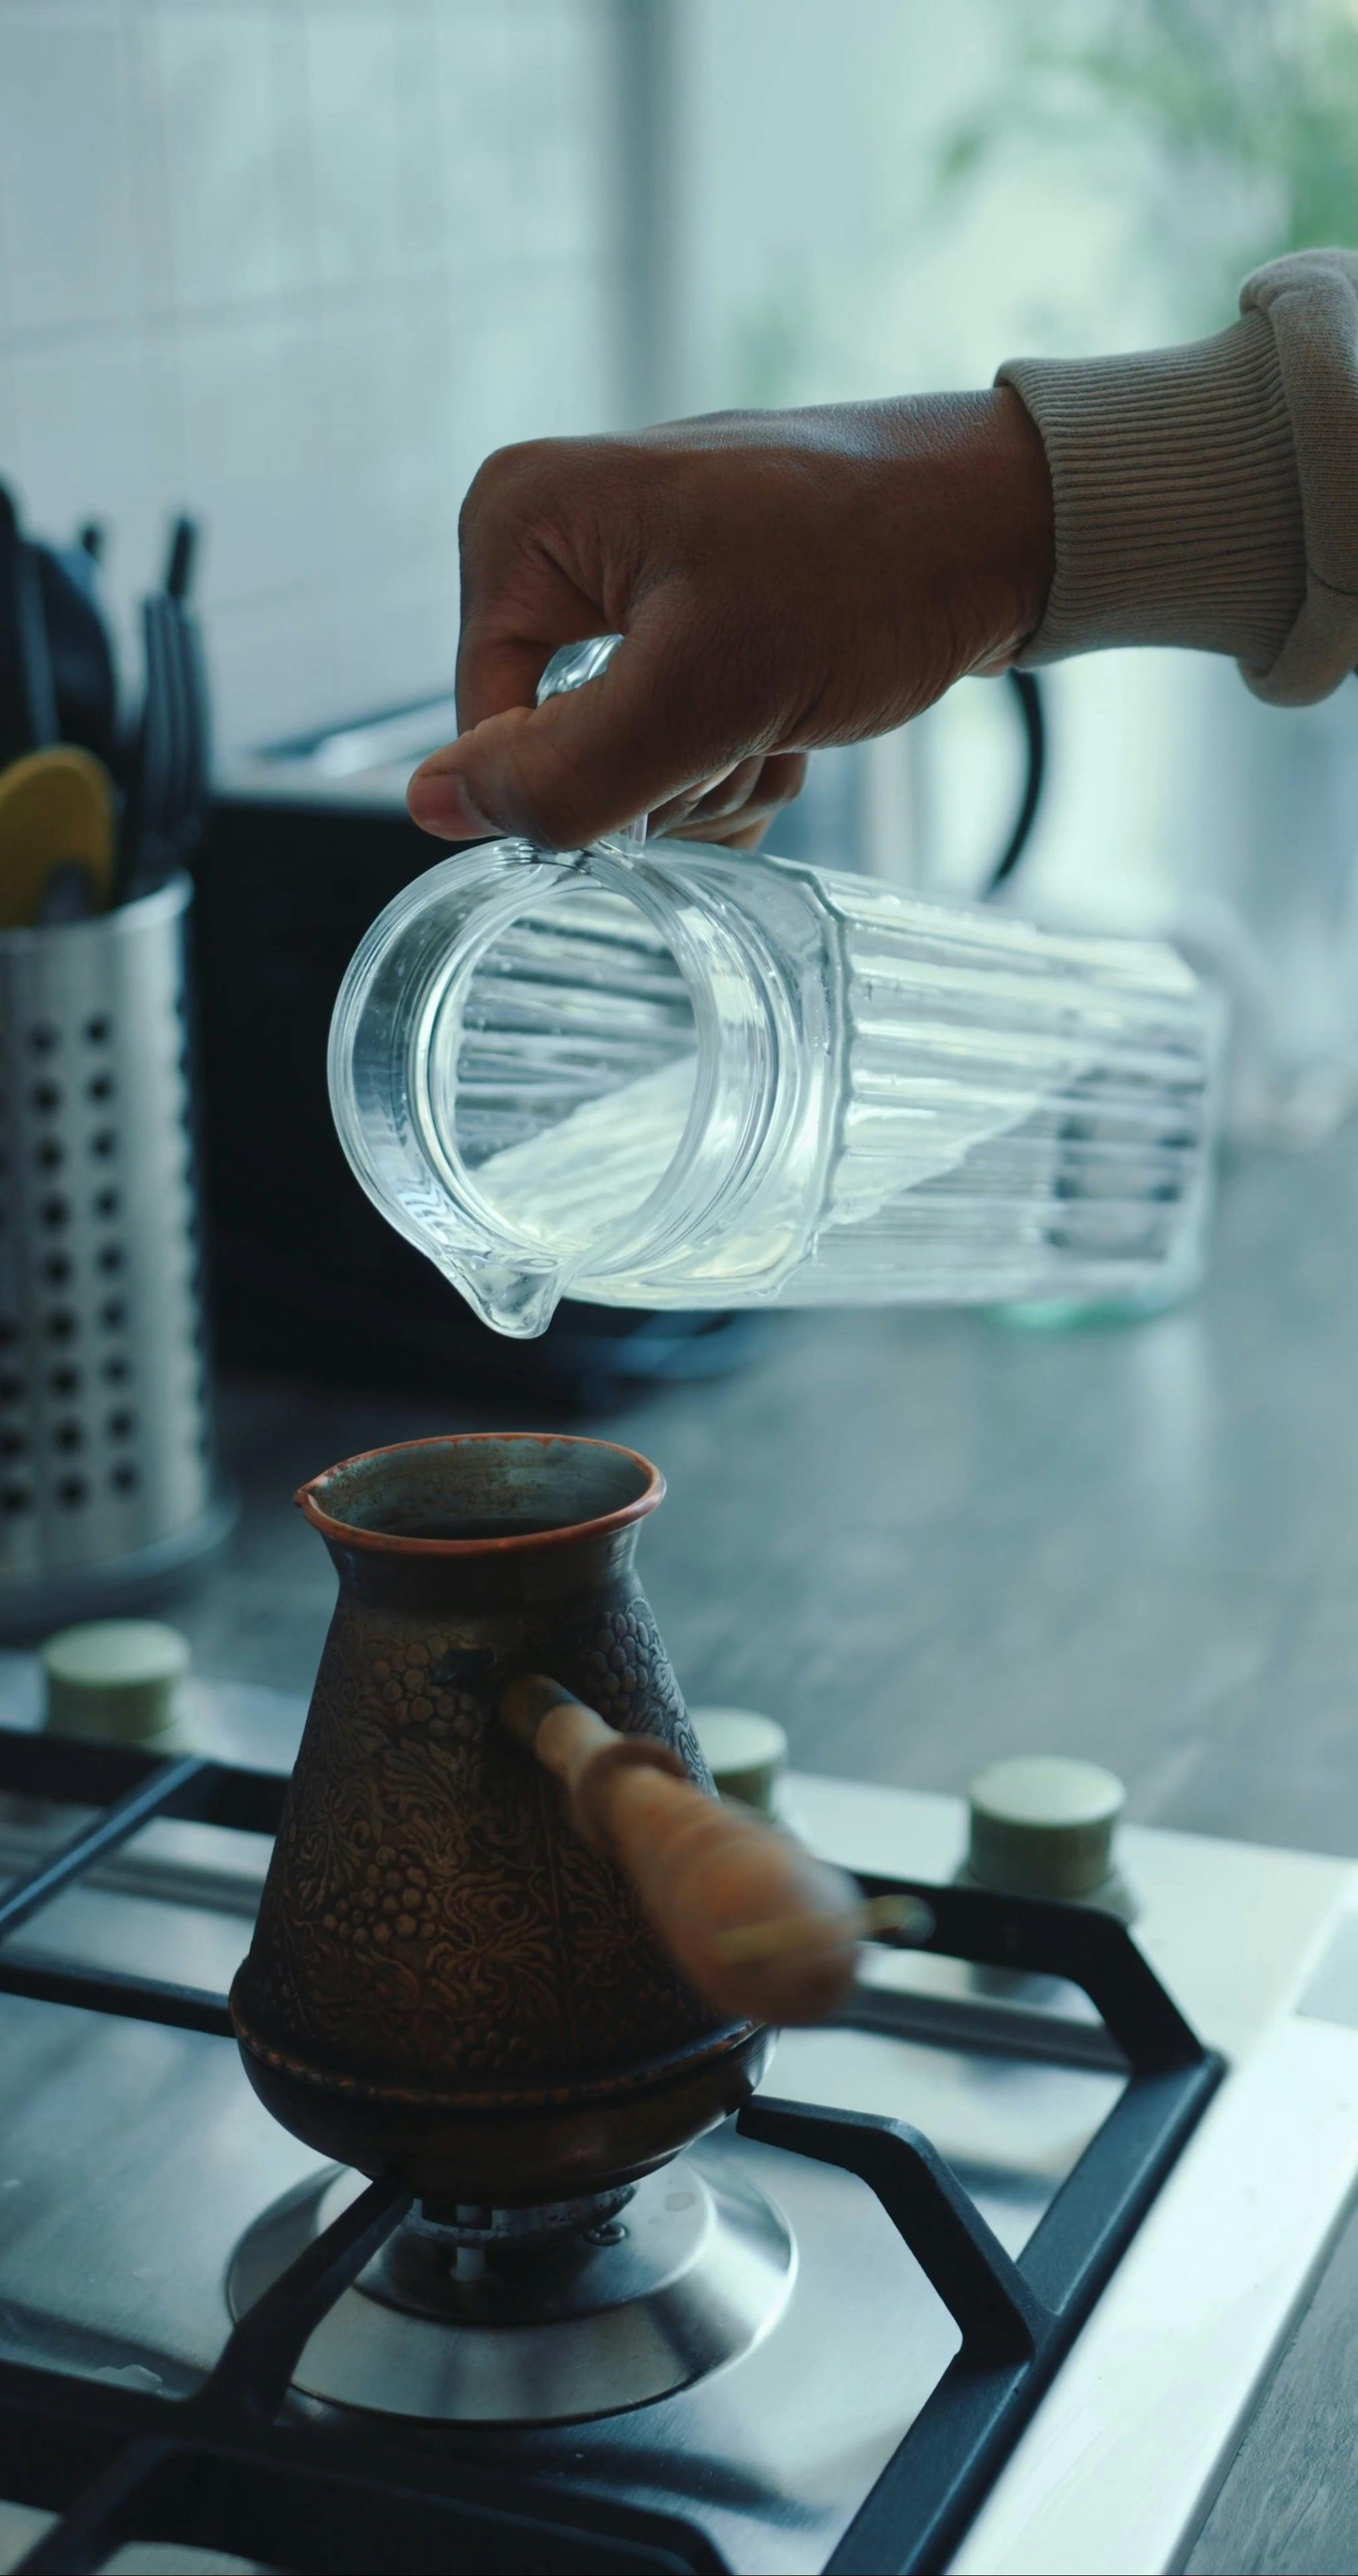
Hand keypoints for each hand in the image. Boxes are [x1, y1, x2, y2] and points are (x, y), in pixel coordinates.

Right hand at [407, 390, 1053, 853]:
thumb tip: (429, 808)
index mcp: (518, 522)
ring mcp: (620, 581)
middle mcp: (553, 541)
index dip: (587, 781)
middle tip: (754, 724)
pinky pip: (676, 744)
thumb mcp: (702, 694)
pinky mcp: (683, 617)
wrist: (1002, 525)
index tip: (691, 745)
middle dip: (666, 776)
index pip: (487, 733)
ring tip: (786, 714)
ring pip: (625, 764)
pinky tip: (798, 720)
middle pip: (557, 751)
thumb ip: (560, 774)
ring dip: (715, 776)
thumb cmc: (866, 573)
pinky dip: (741, 758)